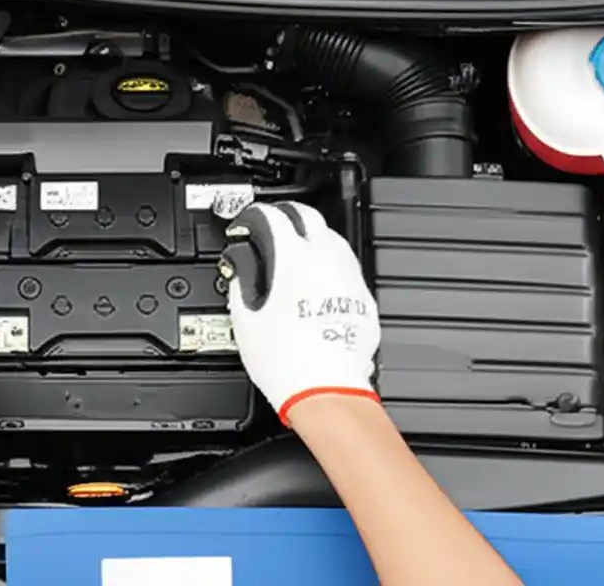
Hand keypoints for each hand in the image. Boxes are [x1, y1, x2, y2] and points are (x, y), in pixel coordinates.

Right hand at [223, 201, 380, 424]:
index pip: (272, 216)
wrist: (326, 390)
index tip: (244, 227)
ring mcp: (348, 276)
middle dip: (284, 214)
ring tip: (292, 248)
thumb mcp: (246, 316)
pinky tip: (316, 277)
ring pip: (332, 237)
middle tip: (267, 225)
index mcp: (293, 258)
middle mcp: (326, 259)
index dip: (252, 217)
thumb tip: (241, 263)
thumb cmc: (288, 360)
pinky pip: (345, 265)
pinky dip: (328, 261)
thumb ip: (242, 279)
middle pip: (308, 215)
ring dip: (310, 235)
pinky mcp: (362, 296)